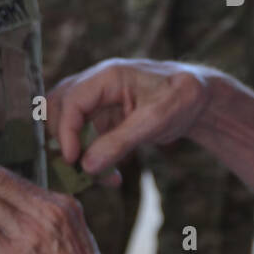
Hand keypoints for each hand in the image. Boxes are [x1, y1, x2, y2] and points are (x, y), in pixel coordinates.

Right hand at [47, 58, 216, 173]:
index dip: (65, 131)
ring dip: (76, 154)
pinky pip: (84, 140)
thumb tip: (86, 166)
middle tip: (78, 169)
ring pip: (66, 126)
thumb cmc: (181, 98)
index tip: (73, 160)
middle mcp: (95, 85)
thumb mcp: (155, 120)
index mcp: (107, 76)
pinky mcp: (101, 119)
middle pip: (56, 109)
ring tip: (99, 178)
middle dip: (62, 141)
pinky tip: (111, 178)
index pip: (71, 100)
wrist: (198, 98)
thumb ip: (120, 142)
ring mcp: (96, 102)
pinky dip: (91, 160)